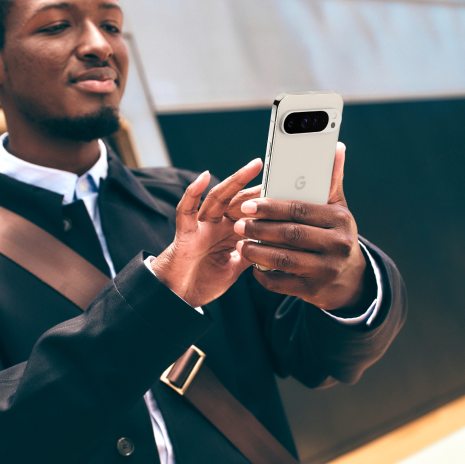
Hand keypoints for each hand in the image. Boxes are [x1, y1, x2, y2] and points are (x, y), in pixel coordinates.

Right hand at [151, 158, 262, 307]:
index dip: (265, 202)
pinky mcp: (185, 233)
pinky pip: (186, 210)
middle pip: (237, 200)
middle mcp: (215, 225)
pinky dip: (192, 193)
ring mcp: (200, 226)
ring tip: (253, 166)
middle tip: (276, 173)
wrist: (179, 297)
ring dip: (235, 181)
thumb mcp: (235, 267)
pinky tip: (203, 177)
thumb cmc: (202, 281)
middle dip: (256, 187)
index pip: (249, 212)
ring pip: (218, 198)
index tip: (285, 190)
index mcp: (228, 233)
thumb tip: (274, 245)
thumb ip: (250, 253)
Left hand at [234, 143, 369, 311]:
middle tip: (238, 224)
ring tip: (241, 244)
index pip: (299, 210)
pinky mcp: (314, 291)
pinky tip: (253, 266)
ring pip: (282, 259)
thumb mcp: (338, 209)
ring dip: (257, 251)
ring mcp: (326, 270)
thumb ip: (331, 181)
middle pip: (289, 234)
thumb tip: (335, 147)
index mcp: (340, 219)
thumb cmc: (336, 236)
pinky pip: (281, 282)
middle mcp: (337, 245)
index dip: (270, 207)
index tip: (247, 205)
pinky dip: (263, 274)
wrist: (350, 281)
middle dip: (259, 229)